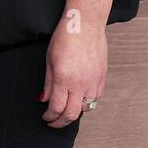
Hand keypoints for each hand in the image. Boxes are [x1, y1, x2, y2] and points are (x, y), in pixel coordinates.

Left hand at [41, 11, 106, 126]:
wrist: (85, 25)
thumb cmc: (65, 38)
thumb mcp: (49, 60)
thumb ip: (48, 83)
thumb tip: (44, 99)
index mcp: (63, 79)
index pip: (56, 108)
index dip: (50, 117)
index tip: (45, 118)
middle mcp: (80, 83)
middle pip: (72, 114)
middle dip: (61, 122)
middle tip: (54, 122)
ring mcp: (93, 81)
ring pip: (86, 108)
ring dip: (75, 112)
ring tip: (66, 109)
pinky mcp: (102, 77)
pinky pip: (96, 98)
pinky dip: (87, 102)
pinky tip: (79, 99)